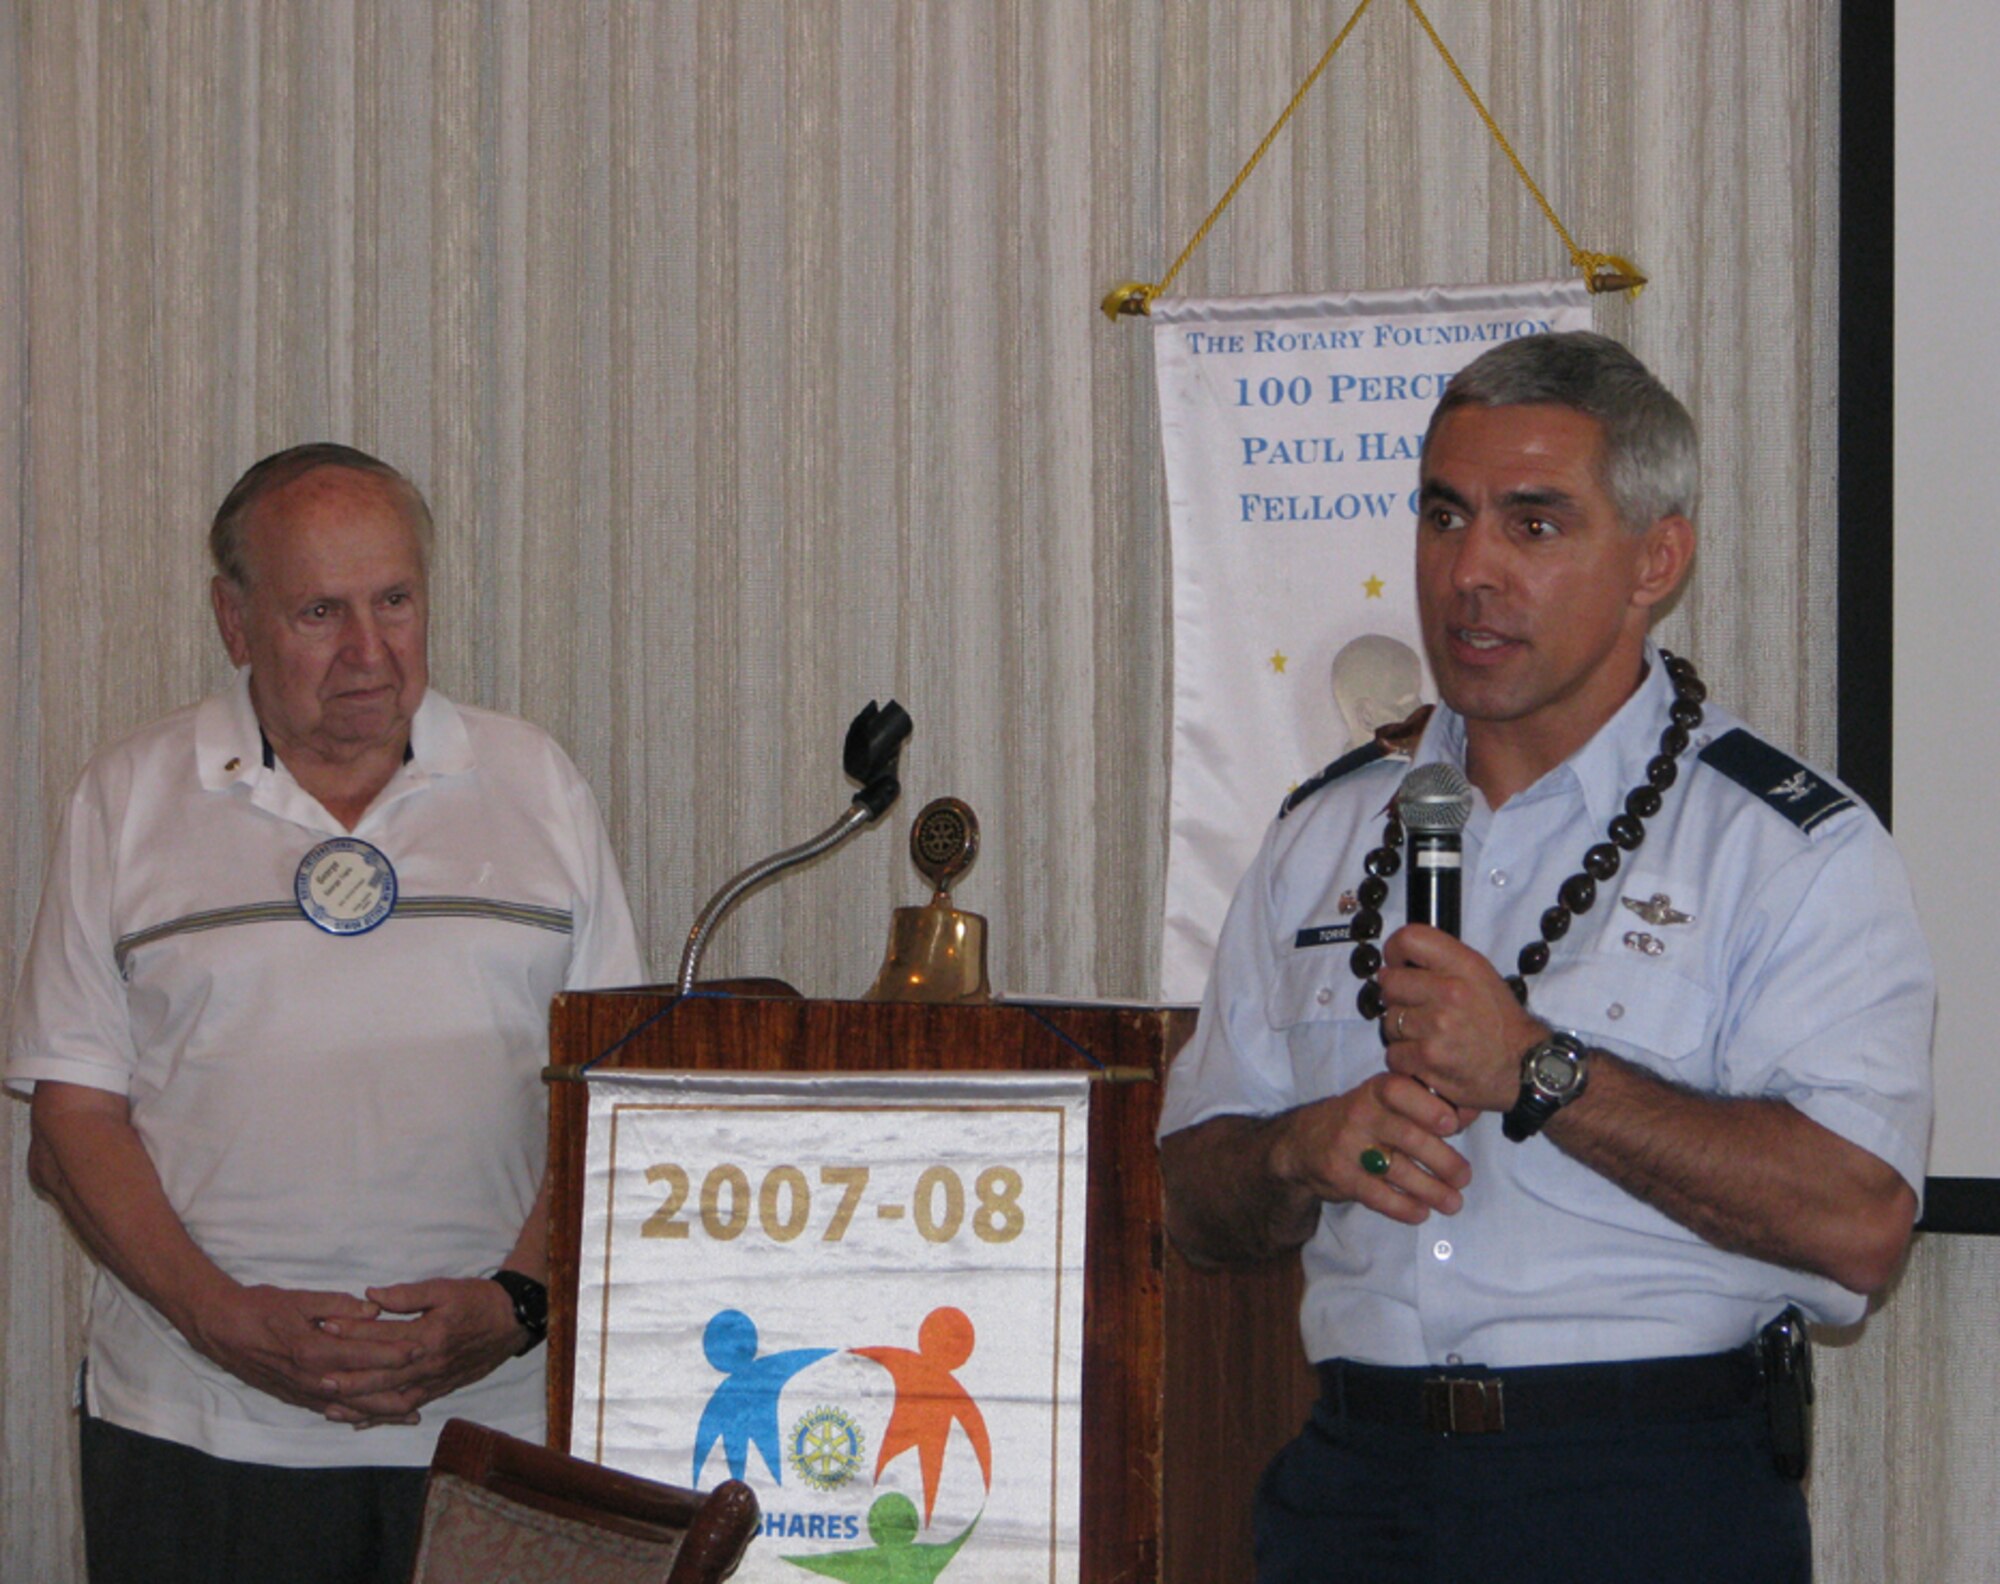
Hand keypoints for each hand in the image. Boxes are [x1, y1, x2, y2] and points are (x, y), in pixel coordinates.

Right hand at [182, 1284, 418, 1413]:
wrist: (219, 1328)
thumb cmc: (259, 1307)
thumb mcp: (299, 1298)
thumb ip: (338, 1304)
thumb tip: (374, 1309)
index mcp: (311, 1349)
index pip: (361, 1355)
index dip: (392, 1353)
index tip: (419, 1350)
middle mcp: (308, 1377)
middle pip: (359, 1391)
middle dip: (394, 1393)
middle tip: (426, 1393)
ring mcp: (299, 1391)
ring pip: (346, 1408)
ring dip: (378, 1413)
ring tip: (408, 1416)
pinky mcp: (292, 1397)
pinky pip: (327, 1411)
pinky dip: (352, 1416)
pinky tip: (368, 1419)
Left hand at [316, 1276, 525, 1427]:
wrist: (511, 1321)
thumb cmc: (477, 1300)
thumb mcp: (445, 1288)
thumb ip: (408, 1294)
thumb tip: (371, 1295)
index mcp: (430, 1334)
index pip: (384, 1334)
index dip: (353, 1330)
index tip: (324, 1326)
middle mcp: (430, 1363)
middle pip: (383, 1375)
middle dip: (349, 1378)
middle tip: (317, 1379)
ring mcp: (435, 1380)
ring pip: (392, 1399)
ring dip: (361, 1405)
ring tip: (330, 1407)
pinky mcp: (440, 1390)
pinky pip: (407, 1407)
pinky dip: (382, 1417)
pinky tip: (359, 1422)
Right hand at [1268, 1072, 1471, 1224]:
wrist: (1302, 1143)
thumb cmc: (1361, 1119)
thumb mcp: (1383, 1101)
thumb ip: (1424, 1104)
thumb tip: (1472, 1113)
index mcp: (1375, 1090)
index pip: (1399, 1090)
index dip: (1427, 1107)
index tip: (1451, 1124)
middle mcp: (1360, 1114)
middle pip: (1407, 1137)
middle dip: (1442, 1160)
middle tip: (1464, 1177)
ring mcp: (1348, 1146)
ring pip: (1396, 1170)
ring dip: (1430, 1190)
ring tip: (1453, 1203)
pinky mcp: (1340, 1176)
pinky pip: (1376, 1195)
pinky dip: (1402, 1207)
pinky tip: (1421, 1212)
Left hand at [1377, 923, 1544, 1111]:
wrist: (1522, 1065)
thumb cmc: (1496, 1019)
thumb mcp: (1478, 974)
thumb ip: (1439, 960)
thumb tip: (1391, 964)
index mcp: (1464, 965)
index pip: (1409, 939)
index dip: (1394, 952)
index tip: (1397, 966)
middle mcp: (1450, 992)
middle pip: (1389, 982)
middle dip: (1397, 997)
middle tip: (1419, 1009)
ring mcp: (1437, 1027)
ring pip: (1388, 1021)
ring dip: (1401, 1031)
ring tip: (1429, 1035)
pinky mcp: (1428, 1058)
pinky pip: (1394, 1053)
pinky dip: (1405, 1059)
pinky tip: (1428, 1057)